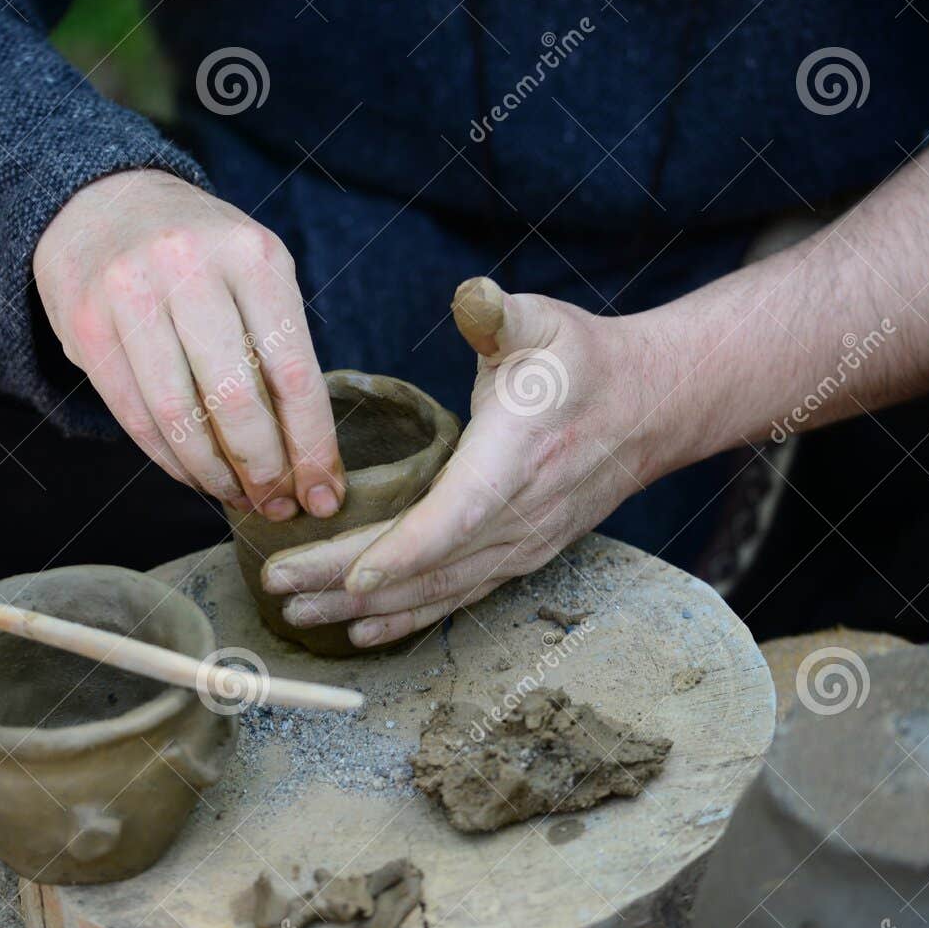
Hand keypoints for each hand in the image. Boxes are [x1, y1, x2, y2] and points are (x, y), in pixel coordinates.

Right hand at [33, 169, 343, 520]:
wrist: (103, 202)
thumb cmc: (201, 255)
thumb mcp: (254, 273)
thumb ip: (279, 349)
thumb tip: (310, 460)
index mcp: (253, 256)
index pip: (294, 373)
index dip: (312, 447)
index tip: (325, 495)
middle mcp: (190, 267)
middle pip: (237, 401)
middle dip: (265, 470)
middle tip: (280, 507)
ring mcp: (130, 293)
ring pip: (180, 416)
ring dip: (216, 475)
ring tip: (239, 499)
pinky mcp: (86, 326)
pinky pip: (135, 416)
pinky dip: (170, 460)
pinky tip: (196, 478)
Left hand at [260, 278, 674, 646]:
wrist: (651, 409)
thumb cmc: (585, 362)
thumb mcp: (547, 323)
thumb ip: (502, 314)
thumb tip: (473, 296)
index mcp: (516, 457)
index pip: (456, 519)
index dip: (402, 552)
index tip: (348, 574)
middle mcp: (520, 516)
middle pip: (426, 566)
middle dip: (346, 582)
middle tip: (277, 584)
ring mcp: (520, 546)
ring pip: (436, 591)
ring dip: (365, 609)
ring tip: (298, 612)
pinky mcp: (517, 557)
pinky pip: (456, 597)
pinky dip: (406, 618)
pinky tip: (360, 632)